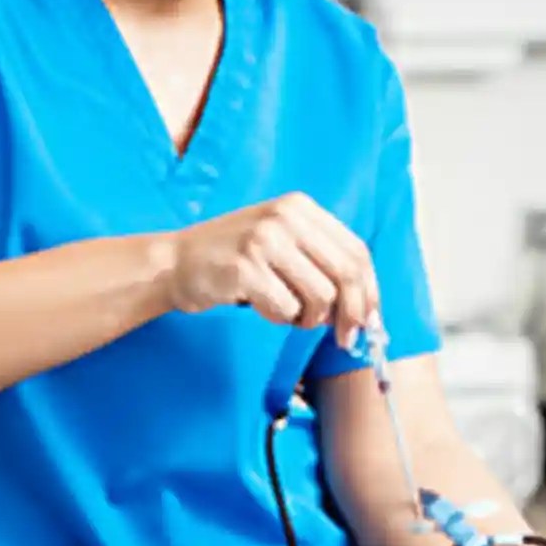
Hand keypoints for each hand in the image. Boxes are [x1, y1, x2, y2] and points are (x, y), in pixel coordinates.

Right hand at [162, 192, 379, 346]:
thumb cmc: (234, 259)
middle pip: (347, 274)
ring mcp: (264, 240)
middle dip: (353, 314)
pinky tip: (261, 306)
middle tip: (345, 339)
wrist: (174, 262)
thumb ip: (321, 262)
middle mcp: (285, 216)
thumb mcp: (281, 242)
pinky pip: (286, 308)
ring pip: (320, 296)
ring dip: (309, 318)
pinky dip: (280, 318)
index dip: (370, 291)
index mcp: (300, 207)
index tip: (369, 320)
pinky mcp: (245, 267)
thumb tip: (367, 309)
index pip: (357, 251)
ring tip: (288, 313)